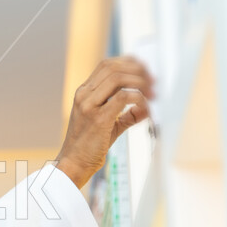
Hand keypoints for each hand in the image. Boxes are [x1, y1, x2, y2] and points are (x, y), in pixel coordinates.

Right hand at [56, 56, 154, 187]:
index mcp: (84, 93)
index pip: (106, 65)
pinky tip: (144, 107)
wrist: (74, 163)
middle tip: (153, 82)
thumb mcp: (107, 124)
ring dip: (140, 82)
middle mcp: (84, 95)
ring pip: (118, 78)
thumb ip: (125, 113)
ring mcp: (89, 106)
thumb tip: (145, 108)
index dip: (128, 63)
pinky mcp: (98, 118)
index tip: (145, 70)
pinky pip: (124, 98)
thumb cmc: (89, 145)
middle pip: (114, 67)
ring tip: (151, 93)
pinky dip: (139, 98)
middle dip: (138, 70)